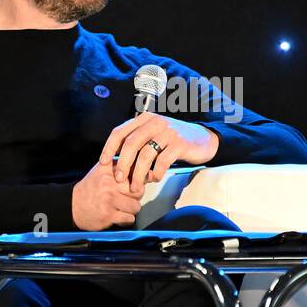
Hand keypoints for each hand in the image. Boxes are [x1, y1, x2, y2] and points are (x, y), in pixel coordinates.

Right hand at [71, 160, 142, 230]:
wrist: (71, 205)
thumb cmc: (89, 189)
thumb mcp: (101, 171)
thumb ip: (119, 167)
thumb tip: (145, 170)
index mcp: (108, 172)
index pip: (135, 174)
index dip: (137, 182)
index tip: (133, 186)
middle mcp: (108, 184)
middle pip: (138, 191)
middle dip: (135, 197)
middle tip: (126, 198)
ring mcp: (108, 200)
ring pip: (135, 206)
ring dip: (130, 210)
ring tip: (120, 208)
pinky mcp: (108, 215)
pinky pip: (129, 219)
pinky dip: (125, 220)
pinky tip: (117, 216)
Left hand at [98, 112, 220, 194]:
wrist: (203, 140)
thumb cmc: (171, 141)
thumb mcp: (152, 135)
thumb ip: (136, 142)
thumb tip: (113, 160)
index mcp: (144, 119)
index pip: (119, 132)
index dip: (109, 148)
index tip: (103, 163)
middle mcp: (155, 123)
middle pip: (131, 144)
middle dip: (122, 164)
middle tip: (118, 179)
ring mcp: (168, 132)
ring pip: (145, 155)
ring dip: (138, 174)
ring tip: (135, 187)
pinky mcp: (179, 144)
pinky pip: (161, 162)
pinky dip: (155, 174)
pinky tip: (154, 179)